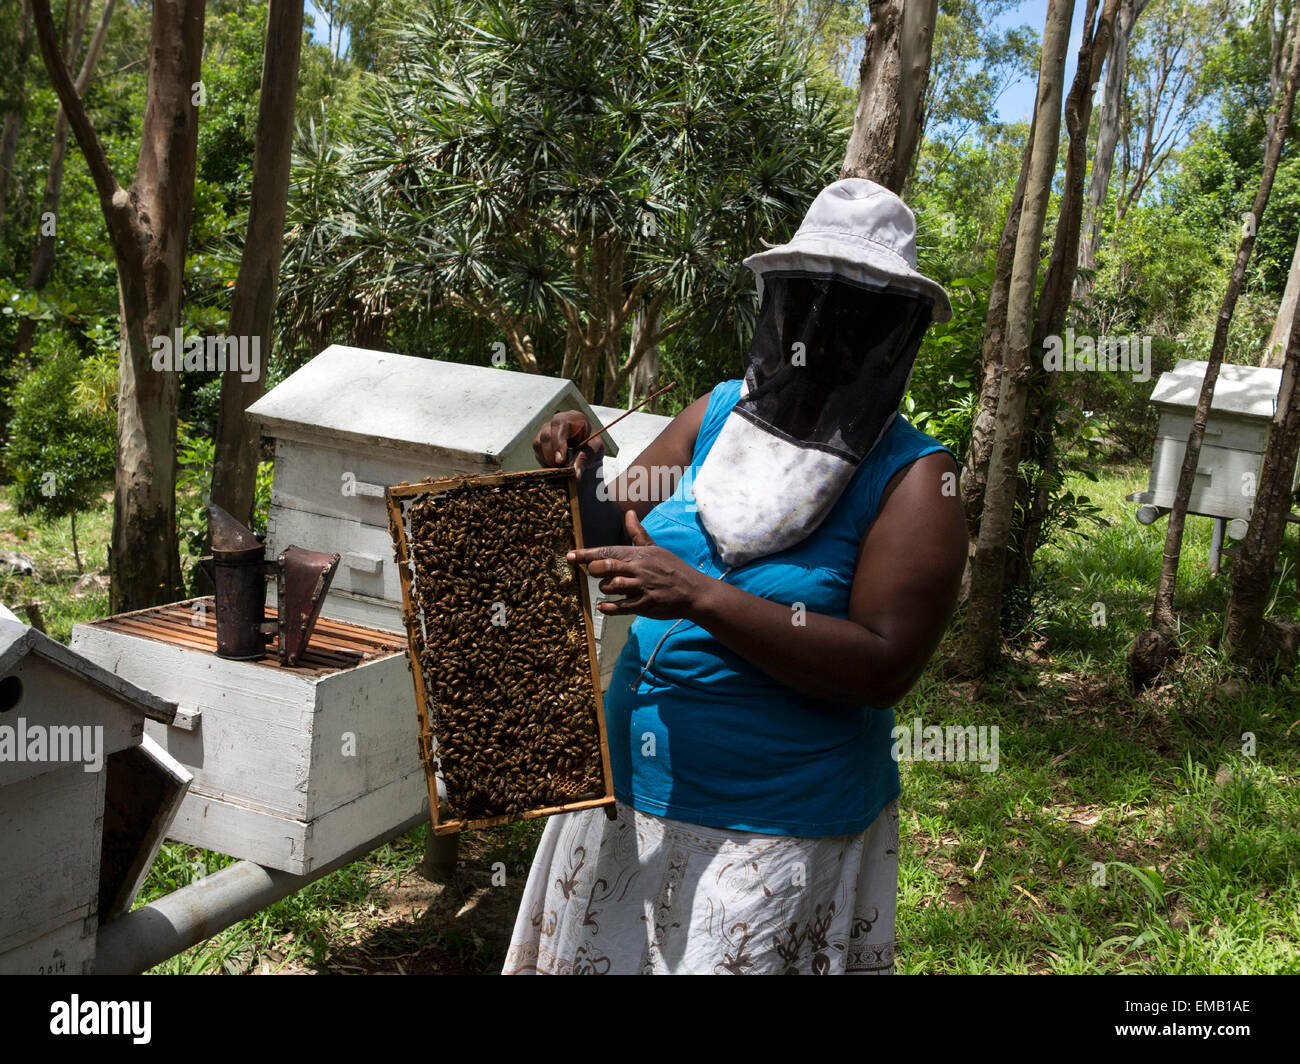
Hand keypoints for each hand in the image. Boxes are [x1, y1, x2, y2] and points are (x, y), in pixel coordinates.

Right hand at [533, 410, 603, 473]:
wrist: (588, 450)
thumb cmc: (592, 444)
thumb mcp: (595, 450)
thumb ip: (585, 458)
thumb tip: (576, 472)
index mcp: (572, 418)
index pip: (560, 425)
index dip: (558, 443)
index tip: (560, 460)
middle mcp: (556, 422)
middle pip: (546, 435)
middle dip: (551, 454)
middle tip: (559, 468)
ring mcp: (547, 431)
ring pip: (538, 444)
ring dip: (547, 459)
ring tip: (560, 468)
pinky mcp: (541, 442)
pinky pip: (538, 452)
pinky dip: (545, 462)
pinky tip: (556, 467)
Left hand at [567, 511, 710, 619]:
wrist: (693, 591)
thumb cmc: (672, 568)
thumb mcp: (656, 548)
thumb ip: (638, 533)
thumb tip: (629, 513)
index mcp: (639, 554)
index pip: (608, 551)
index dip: (586, 554)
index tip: (569, 556)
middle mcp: (638, 569)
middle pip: (606, 566)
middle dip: (594, 569)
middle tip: (593, 572)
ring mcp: (642, 587)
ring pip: (611, 586)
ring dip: (604, 588)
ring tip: (608, 587)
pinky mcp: (645, 605)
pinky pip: (621, 606)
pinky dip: (609, 607)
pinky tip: (603, 606)